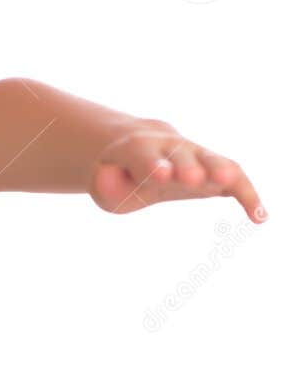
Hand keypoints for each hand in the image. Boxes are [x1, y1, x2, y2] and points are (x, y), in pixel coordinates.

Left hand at [90, 122, 265, 222]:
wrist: (141, 149)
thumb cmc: (121, 172)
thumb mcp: (105, 181)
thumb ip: (107, 185)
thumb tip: (113, 185)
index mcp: (140, 148)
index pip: (146, 156)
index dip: (153, 166)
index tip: (161, 176)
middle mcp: (172, 148)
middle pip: (183, 155)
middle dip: (189, 166)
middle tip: (193, 178)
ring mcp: (197, 157)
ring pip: (214, 161)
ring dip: (224, 173)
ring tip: (238, 190)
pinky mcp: (215, 173)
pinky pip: (236, 181)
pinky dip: (249, 196)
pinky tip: (260, 217)